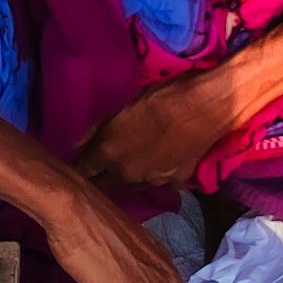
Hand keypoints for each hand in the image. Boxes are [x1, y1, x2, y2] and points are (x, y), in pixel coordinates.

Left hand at [76, 68, 247, 192]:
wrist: (207, 106)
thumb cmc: (162, 97)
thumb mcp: (122, 108)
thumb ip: (96, 131)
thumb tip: (75, 146)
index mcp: (108, 153)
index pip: (81, 171)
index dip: (78, 169)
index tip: (77, 164)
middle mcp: (125, 174)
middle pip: (104, 185)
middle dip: (100, 178)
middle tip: (103, 165)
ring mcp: (151, 182)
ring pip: (131, 185)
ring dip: (127, 177)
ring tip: (132, 162)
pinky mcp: (174, 182)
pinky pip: (158, 182)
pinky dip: (156, 175)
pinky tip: (160, 162)